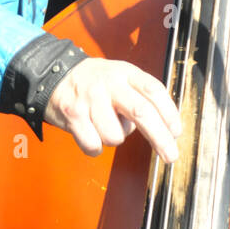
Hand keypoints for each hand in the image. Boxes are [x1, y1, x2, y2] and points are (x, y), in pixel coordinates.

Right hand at [44, 57, 180, 163]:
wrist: (53, 73)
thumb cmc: (94, 83)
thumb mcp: (120, 77)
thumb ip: (140, 96)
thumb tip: (166, 129)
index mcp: (125, 72)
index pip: (153, 90)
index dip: (169, 112)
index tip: (177, 132)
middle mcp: (109, 82)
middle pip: (141, 111)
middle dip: (160, 138)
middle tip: (171, 156)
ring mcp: (90, 98)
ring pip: (116, 136)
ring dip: (114, 138)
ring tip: (104, 124)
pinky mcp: (73, 113)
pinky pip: (94, 145)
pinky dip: (94, 146)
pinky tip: (89, 131)